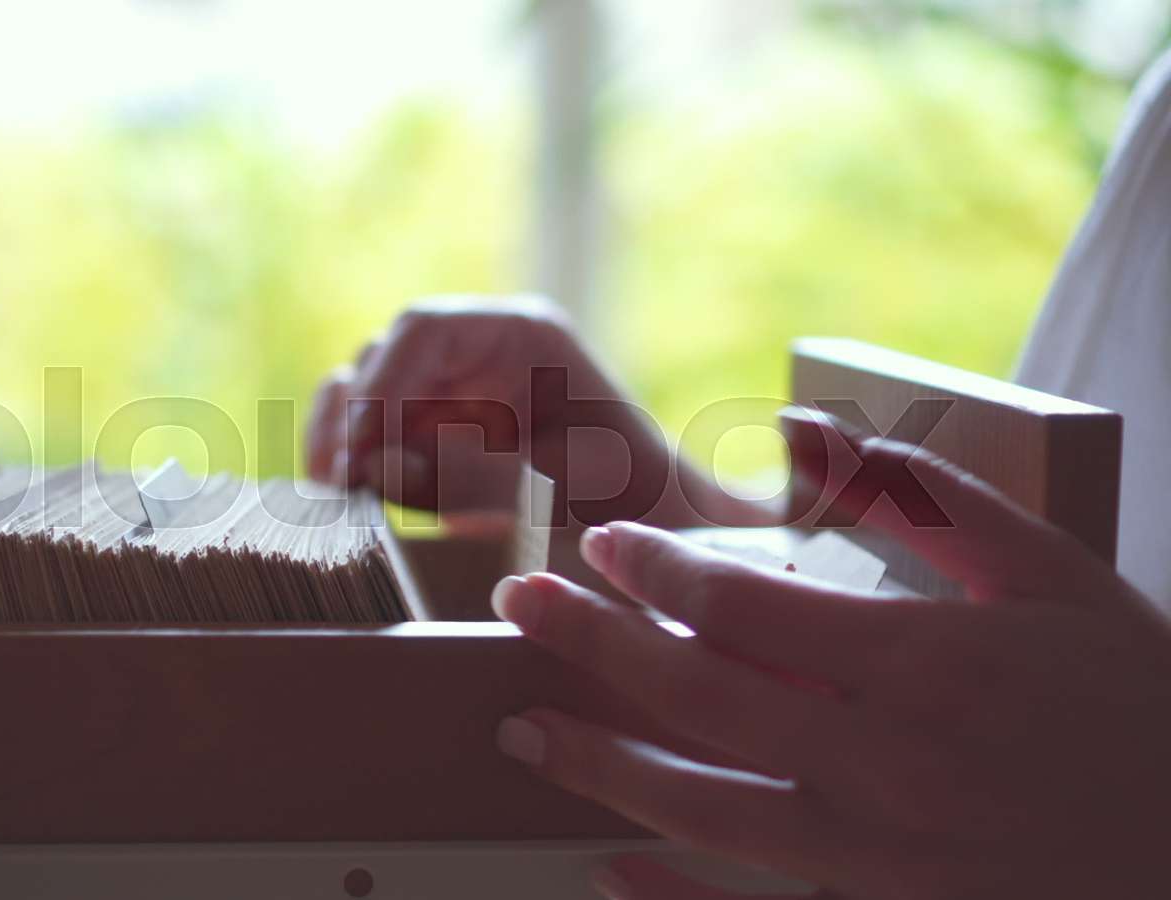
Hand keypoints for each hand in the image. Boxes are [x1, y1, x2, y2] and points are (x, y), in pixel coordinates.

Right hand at [304, 295, 758, 526]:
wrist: (653, 526)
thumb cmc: (630, 495)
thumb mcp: (565, 484)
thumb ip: (475, 476)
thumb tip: (377, 471)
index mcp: (518, 334)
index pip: (423, 330)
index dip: (381, 384)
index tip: (361, 450)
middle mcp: (472, 352)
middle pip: (381, 358)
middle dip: (350, 419)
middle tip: (336, 486)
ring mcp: (445, 391)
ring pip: (360, 393)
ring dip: (337, 442)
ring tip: (329, 498)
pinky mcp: (428, 436)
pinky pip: (368, 439)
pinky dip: (350, 468)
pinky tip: (340, 506)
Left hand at [490, 409, 1170, 898]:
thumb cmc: (1132, 695)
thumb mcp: (1050, 570)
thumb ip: (919, 497)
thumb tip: (797, 427)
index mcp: (925, 664)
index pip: (740, 607)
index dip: (652, 568)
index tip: (600, 545)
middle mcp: (888, 764)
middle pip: (695, 698)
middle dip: (590, 644)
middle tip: (517, 603)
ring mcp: (881, 858)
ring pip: (700, 810)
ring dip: (597, 767)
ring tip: (522, 731)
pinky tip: (606, 873)